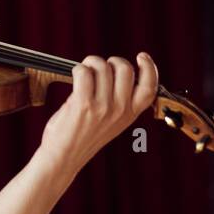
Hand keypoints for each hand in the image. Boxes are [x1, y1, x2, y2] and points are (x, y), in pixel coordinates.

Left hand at [38, 53, 158, 175]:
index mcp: (130, 114)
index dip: (149, 68)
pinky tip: (75, 75)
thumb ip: (119, 102)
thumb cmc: (82, 137)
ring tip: (83, 73)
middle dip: (110, 61)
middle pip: (125, 69)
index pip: (150, 87)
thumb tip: (114, 71)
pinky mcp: (83, 104)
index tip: (141, 56)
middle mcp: (120, 110)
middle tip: (97, 68)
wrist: (63, 157)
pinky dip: (78, 69)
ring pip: (102, 67)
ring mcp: (103, 107)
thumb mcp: (111, 122)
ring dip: (90, 64)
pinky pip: (84, 72)